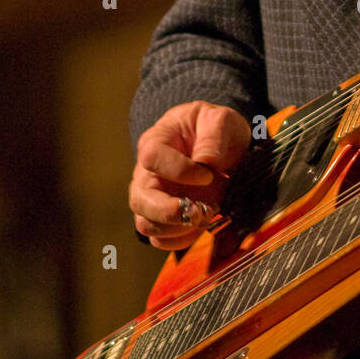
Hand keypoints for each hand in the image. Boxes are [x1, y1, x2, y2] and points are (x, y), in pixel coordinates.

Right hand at [129, 102, 250, 249]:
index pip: (152, 158)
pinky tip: (202, 225)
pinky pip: (160, 239)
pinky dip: (181, 239)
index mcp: (156, 141)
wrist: (218, 141)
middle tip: (204, 209)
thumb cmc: (213, 127)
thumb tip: (206, 162)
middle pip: (139, 199)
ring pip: (146, 224)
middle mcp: (146, 173)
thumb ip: (213, 136)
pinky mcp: (163, 217)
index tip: (208, 174)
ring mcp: (152, 198)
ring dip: (178, 228)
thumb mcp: (219, 119)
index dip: (179, 170)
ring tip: (206, 216)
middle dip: (171, 211)